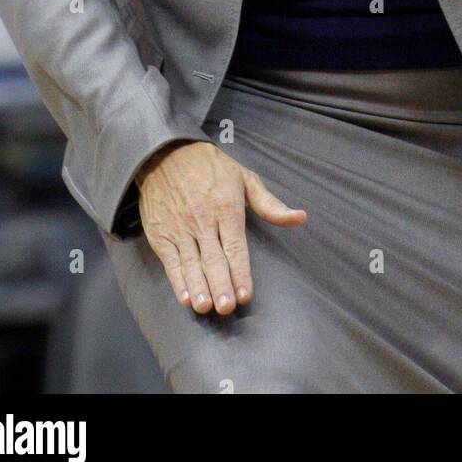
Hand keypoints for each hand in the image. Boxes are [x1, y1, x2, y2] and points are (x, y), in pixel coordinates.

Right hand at [134, 139, 306, 314]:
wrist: (167, 153)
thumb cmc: (212, 168)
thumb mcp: (245, 179)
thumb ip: (271, 204)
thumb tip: (300, 218)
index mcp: (226, 207)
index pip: (235, 246)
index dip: (240, 272)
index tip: (245, 294)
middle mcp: (203, 220)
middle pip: (213, 259)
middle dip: (220, 285)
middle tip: (226, 307)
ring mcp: (180, 228)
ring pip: (191, 263)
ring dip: (199, 286)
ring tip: (205, 307)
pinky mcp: (161, 234)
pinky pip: (171, 261)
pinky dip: (177, 280)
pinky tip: (185, 296)